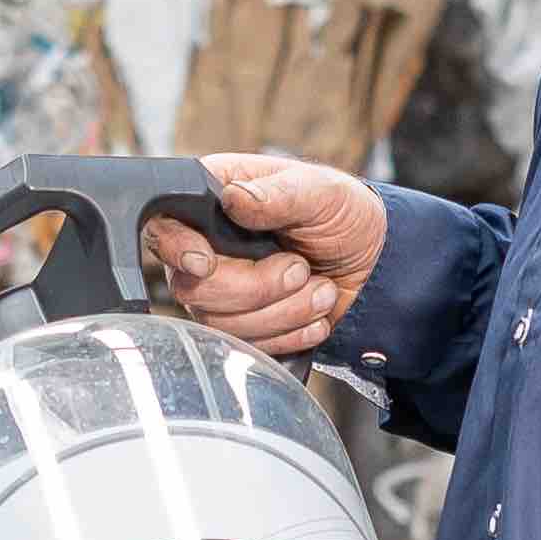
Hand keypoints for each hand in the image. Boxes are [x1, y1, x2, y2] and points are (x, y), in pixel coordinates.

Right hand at [142, 148, 385, 363]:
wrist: (374, 263)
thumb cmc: (343, 214)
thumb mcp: (320, 191)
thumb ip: (277, 193)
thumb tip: (235, 198)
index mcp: (216, 202)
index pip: (166, 229)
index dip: (179, 250)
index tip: (206, 262)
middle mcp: (209, 248)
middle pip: (194, 289)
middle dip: (257, 287)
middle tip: (300, 268)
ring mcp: (223, 292)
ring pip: (223, 324)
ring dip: (284, 312)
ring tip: (321, 289)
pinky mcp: (244, 326)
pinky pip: (249, 347)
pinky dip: (290, 335)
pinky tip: (315, 313)